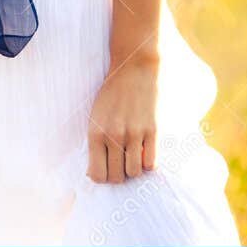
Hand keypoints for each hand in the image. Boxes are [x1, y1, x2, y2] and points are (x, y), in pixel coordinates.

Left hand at [86, 56, 158, 182]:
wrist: (133, 69)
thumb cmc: (111, 94)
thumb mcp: (95, 116)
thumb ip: (95, 142)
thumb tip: (93, 173)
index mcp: (95, 133)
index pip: (97, 174)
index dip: (102, 177)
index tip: (107, 170)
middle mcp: (113, 136)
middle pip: (116, 177)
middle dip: (118, 175)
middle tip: (121, 164)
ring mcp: (134, 134)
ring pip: (134, 173)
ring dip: (134, 169)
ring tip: (133, 157)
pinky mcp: (152, 131)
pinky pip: (152, 163)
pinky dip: (149, 163)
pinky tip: (145, 152)